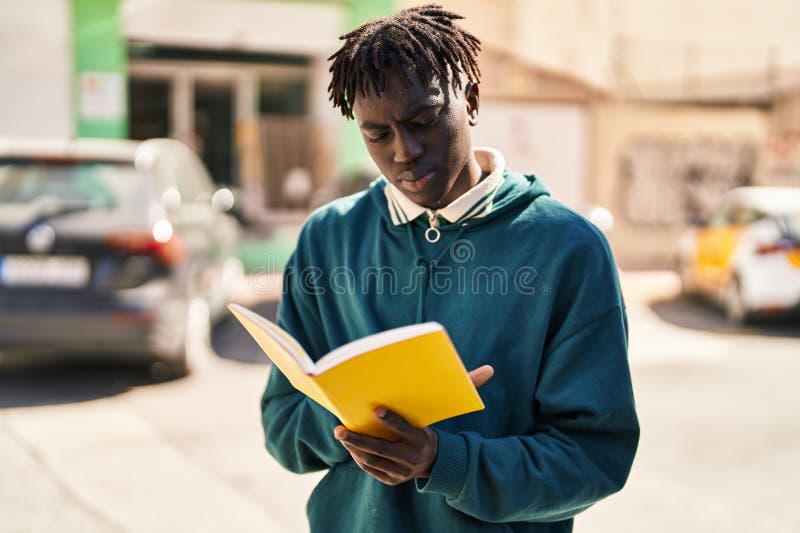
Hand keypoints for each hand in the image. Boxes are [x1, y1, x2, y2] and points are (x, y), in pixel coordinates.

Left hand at [334, 365, 493, 484]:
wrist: (435, 461)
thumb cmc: (431, 426)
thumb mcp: (448, 411)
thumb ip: (466, 389)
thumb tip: (491, 369)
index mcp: (423, 440)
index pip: (405, 429)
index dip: (391, 420)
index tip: (375, 409)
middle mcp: (412, 458)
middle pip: (381, 449)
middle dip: (359, 439)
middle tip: (340, 428)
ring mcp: (401, 472)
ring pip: (372, 460)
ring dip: (354, 448)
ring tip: (340, 433)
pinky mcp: (391, 480)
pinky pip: (370, 469)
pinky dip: (358, 457)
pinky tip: (349, 445)